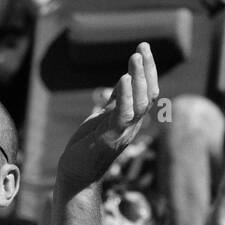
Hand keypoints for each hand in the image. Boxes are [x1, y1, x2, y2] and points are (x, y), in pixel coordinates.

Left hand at [56, 44, 158, 190]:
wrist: (76, 176)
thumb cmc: (88, 148)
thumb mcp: (103, 119)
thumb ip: (114, 103)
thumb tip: (123, 83)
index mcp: (131, 120)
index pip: (147, 92)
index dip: (148, 71)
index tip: (143, 49)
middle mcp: (132, 125)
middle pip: (148, 94)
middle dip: (147, 70)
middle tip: (142, 48)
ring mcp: (123, 132)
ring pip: (140, 103)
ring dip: (139, 79)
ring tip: (136, 57)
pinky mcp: (109, 138)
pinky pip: (121, 115)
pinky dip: (124, 96)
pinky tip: (123, 78)